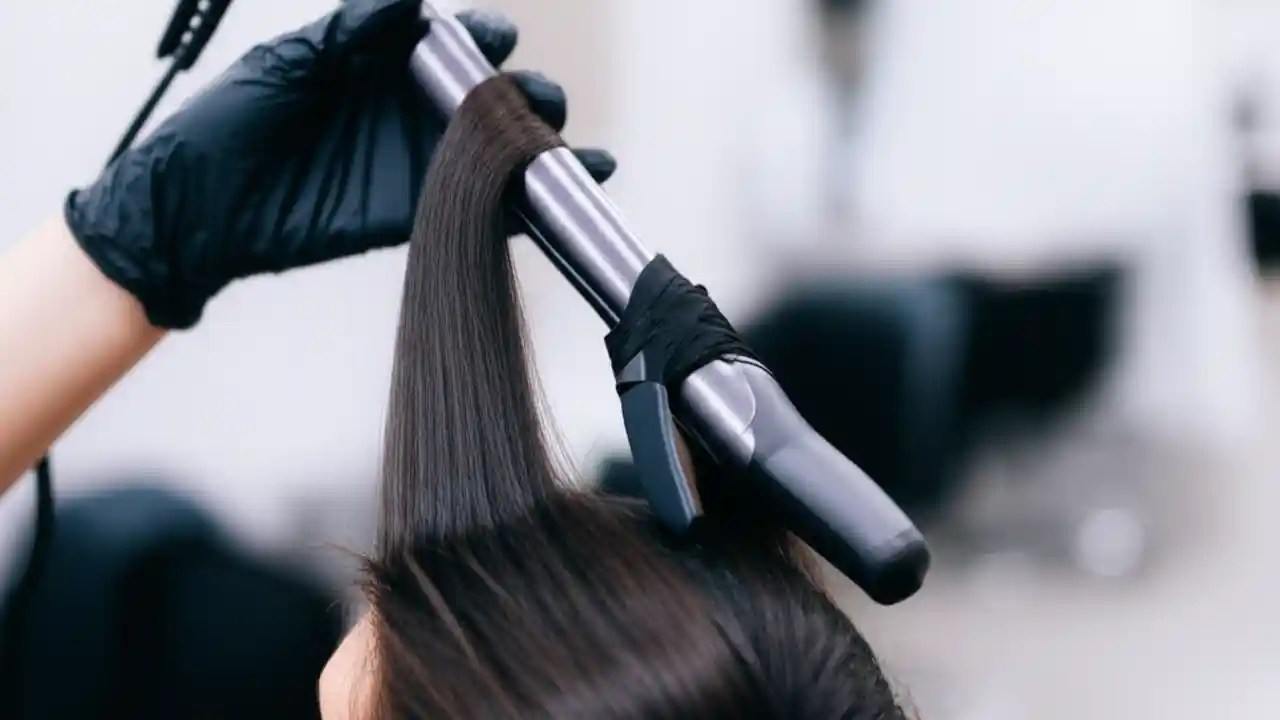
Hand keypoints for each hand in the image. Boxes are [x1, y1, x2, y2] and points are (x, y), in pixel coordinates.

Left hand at [65, 0, 614, 328]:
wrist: (198, 209)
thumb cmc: (228, 124)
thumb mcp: (287, 64)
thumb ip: (350, 33)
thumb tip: (409, 1)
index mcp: (380, 64)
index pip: (451, 44)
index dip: (483, 39)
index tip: (497, 38)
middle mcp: (407, 110)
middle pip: (489, 98)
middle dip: (526, 96)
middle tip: (537, 101)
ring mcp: (415, 164)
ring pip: (495, 153)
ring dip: (538, 150)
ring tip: (568, 151)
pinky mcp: (414, 214)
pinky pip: (477, 207)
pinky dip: (521, 206)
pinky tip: (560, 196)